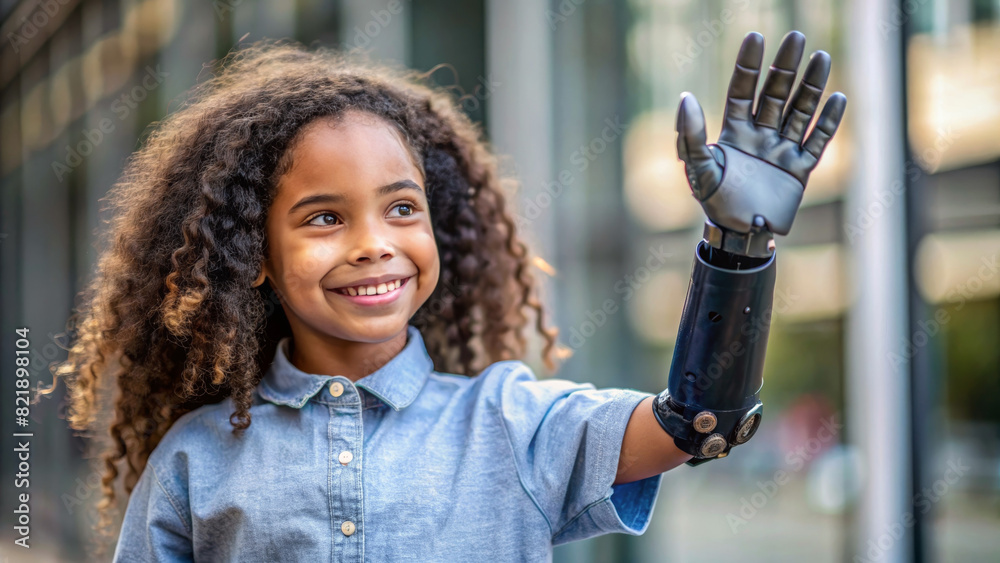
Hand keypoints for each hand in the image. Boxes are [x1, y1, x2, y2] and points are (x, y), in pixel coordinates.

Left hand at [676, 31, 846, 241]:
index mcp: (735, 132)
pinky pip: (817, 141)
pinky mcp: (800, 169)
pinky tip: (837, 98)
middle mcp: (760, 135)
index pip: (742, 90)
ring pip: (799, 111)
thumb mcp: (698, 168)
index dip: (749, 64)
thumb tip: (686, 97)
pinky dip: (828, 122)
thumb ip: (691, 134)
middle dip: (785, 66)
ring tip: (822, 57)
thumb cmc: (714, 201)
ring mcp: (782, 150)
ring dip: (811, 86)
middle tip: (796, 37)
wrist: (738, 234)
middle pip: (775, 93)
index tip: (756, 36)